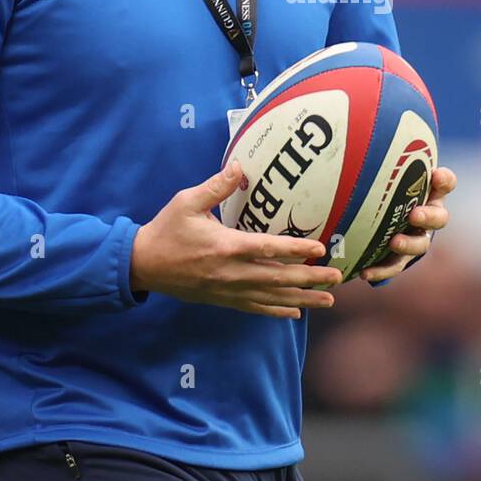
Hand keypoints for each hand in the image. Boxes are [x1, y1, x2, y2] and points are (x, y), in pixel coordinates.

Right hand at [131, 160, 343, 318]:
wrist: (143, 265)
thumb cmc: (166, 230)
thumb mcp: (187, 201)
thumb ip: (216, 186)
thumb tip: (240, 166)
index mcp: (226, 246)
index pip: (269, 249)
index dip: (296, 250)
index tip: (320, 249)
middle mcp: (231, 273)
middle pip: (278, 278)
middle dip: (310, 279)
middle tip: (338, 278)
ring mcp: (228, 290)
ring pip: (272, 297)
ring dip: (302, 299)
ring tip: (328, 301)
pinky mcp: (222, 299)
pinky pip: (254, 308)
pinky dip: (276, 311)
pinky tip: (295, 313)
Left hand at [360, 165, 455, 284]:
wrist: (372, 220)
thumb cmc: (380, 185)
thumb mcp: (381, 169)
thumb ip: (378, 154)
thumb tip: (360, 122)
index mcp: (428, 192)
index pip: (445, 182)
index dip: (444, 180)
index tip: (436, 175)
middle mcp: (427, 215)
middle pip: (438, 217)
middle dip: (429, 216)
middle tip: (415, 214)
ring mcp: (415, 239)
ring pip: (420, 245)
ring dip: (409, 244)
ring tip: (394, 242)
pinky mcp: (398, 259)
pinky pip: (393, 267)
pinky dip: (381, 270)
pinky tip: (364, 273)